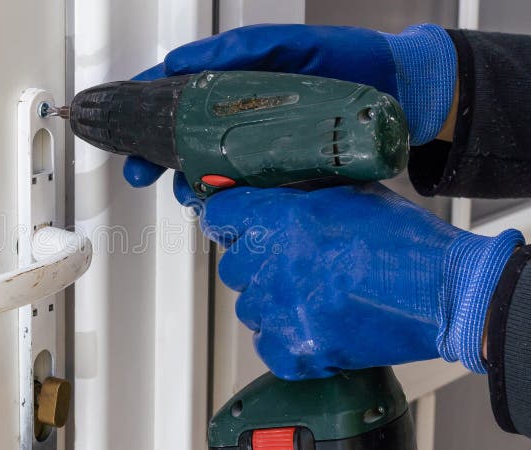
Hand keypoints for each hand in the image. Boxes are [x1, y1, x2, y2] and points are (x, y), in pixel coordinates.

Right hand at [124, 23, 457, 187]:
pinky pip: (242, 188)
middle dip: (152, 158)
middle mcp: (241, 118)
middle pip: (180, 139)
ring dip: (184, 182)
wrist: (398, 92)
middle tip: (138, 172)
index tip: (117, 124)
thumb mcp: (283, 45)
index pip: (174, 95)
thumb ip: (235, 50)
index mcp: (234, 84)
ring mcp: (259, 147)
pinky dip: (222, 198)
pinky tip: (215, 200)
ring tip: (182, 189)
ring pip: (205, 168)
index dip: (140, 109)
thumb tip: (180, 62)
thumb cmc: (345, 59)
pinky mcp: (281, 173)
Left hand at [191, 181, 521, 379]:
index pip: (219, 215)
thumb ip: (299, 191)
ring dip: (272, 301)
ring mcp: (283, 309)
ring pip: (249, 307)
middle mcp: (274, 263)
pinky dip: (286, 338)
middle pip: (231, 266)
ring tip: (311, 294)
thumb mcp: (348, 191)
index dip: (229, 218)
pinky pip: (268, 345)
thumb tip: (267, 190)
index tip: (235, 224)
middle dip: (256, 263)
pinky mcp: (298, 347)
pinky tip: (316, 322)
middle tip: (290, 264)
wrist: (444, 292)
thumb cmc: (404, 242)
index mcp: (282, 218)